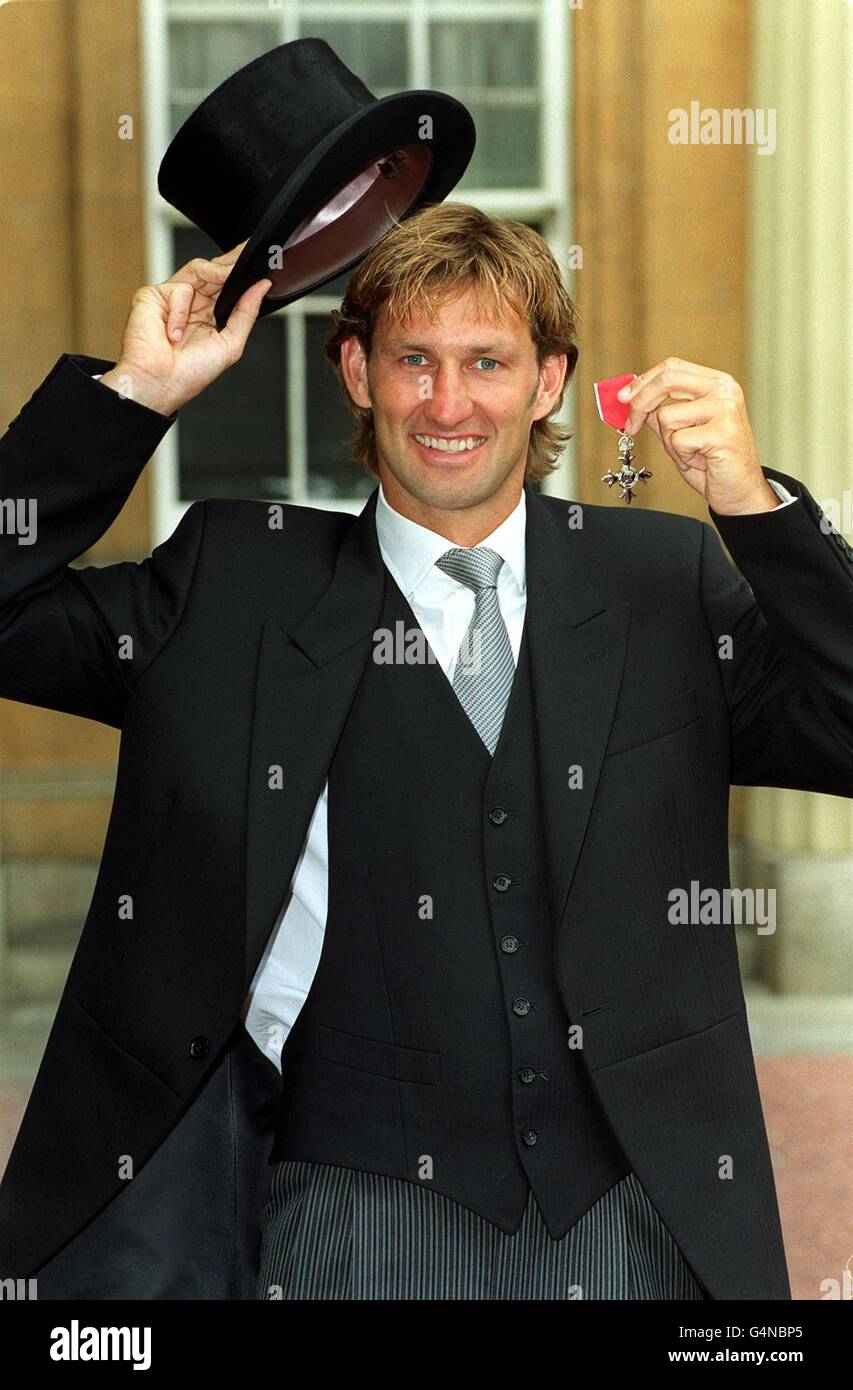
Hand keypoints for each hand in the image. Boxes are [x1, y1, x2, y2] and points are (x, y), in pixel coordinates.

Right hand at [99, 241, 271, 414]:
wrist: (159, 383)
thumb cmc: (189, 374)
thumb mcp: (230, 344)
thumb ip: (246, 313)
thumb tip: (261, 288)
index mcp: (208, 316)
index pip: (226, 287)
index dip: (240, 272)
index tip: (258, 260)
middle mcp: (191, 305)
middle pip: (213, 272)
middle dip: (232, 262)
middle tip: (247, 254)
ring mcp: (172, 299)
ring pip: (198, 269)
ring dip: (216, 272)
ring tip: (225, 278)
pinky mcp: (152, 295)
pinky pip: (178, 288)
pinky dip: (180, 311)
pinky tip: (174, 333)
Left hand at [617, 357, 778, 513]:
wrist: (740, 492)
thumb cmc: (711, 463)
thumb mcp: (680, 432)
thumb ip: (659, 413)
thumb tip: (629, 400)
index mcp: (716, 383)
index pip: (672, 367)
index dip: (643, 382)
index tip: (623, 398)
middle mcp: (724, 390)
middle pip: (667, 380)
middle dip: (640, 404)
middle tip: (630, 426)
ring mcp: (726, 409)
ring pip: (667, 416)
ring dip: (669, 443)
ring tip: (690, 453)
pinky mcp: (723, 432)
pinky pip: (678, 440)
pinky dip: (682, 457)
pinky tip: (701, 461)